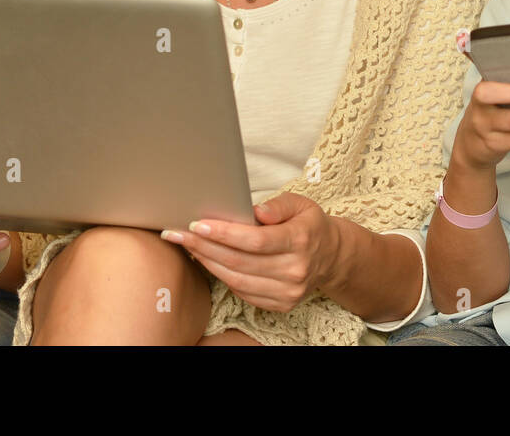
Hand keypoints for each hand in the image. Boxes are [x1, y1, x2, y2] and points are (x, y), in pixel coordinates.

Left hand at [159, 193, 337, 312]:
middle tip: (179, 233)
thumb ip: (278, 205)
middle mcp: (295, 270)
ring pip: (237, 280)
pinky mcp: (281, 304)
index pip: (256, 240)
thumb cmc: (308, 225)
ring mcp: (288, 291)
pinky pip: (243, 292)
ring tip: (187, 245)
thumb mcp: (300, 204)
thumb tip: (255, 210)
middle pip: (240, 261)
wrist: (331, 256)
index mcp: (300, 240)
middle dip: (204, 246)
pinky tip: (207, 260)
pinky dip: (221, 276)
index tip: (197, 224)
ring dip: (207, 262)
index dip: (224, 234)